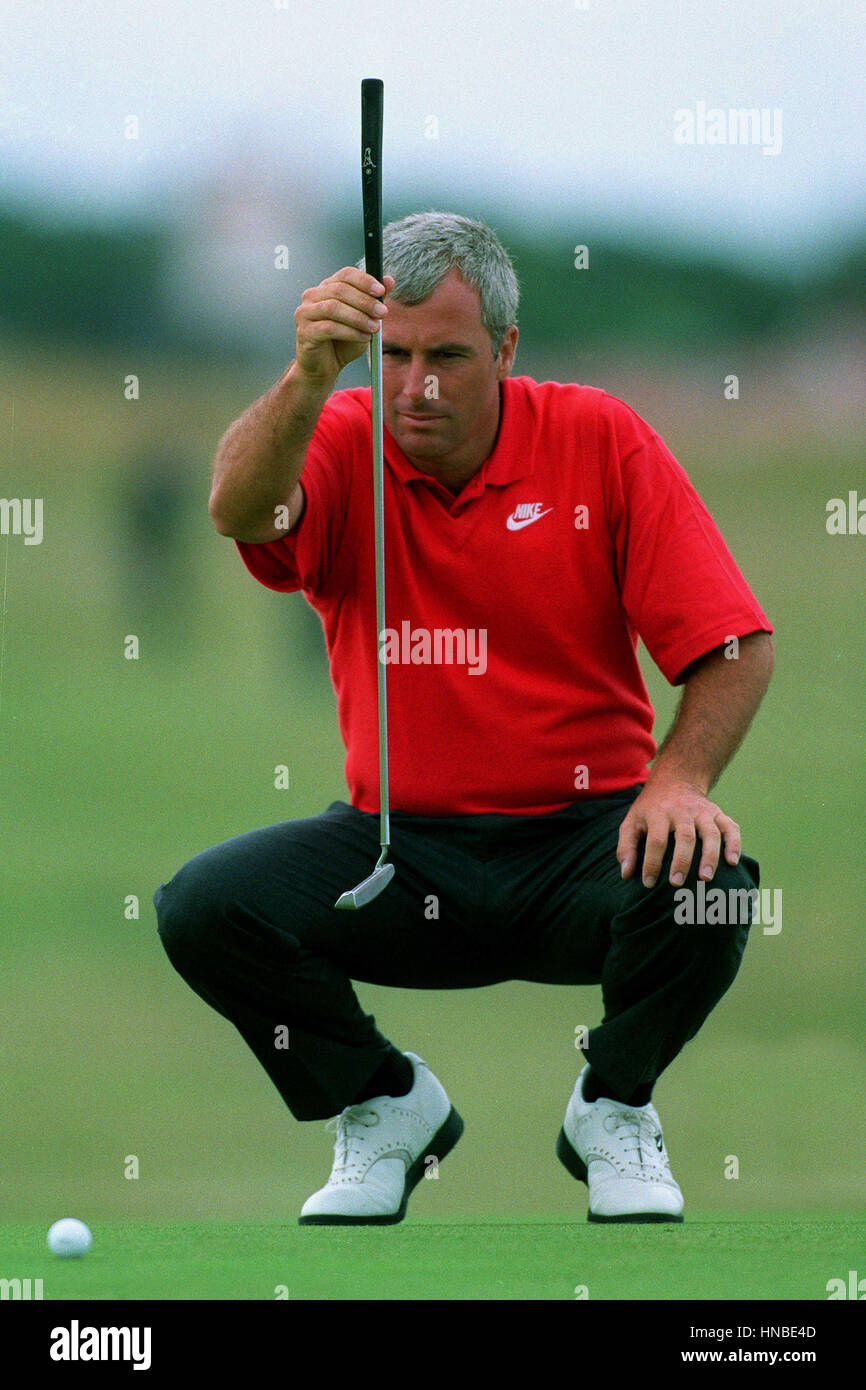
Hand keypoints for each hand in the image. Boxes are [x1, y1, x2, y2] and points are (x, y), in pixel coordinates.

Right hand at [294, 268, 393, 381]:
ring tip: (374, 328)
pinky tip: (363, 337)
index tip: (381, 291)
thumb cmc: (342, 341)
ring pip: (333, 308)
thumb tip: (389, 280)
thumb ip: (374, 299)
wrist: (326, 367)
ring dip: (358, 318)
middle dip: (365, 301)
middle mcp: (312, 296)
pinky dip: (350, 332)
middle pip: (340, 290)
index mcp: (327, 287)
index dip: (364, 281)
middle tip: (382, 313)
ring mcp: (305, 313)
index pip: (345, 274)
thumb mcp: (364, 318)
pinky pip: (329, 328)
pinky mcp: (304, 331)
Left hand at [616, 774, 741, 887]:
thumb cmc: (650, 809)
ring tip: (705, 878)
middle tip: (676, 883)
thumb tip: (626, 874)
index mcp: (658, 813)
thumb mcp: (631, 822)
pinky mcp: (718, 813)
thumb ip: (626, 847)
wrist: (675, 780)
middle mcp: (682, 810)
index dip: (652, 863)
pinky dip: (734, 844)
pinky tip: (733, 862)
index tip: (649, 883)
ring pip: (711, 832)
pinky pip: (730, 827)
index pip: (656, 840)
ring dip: (710, 856)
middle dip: (681, 861)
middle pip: (685, 836)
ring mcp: (703, 811)